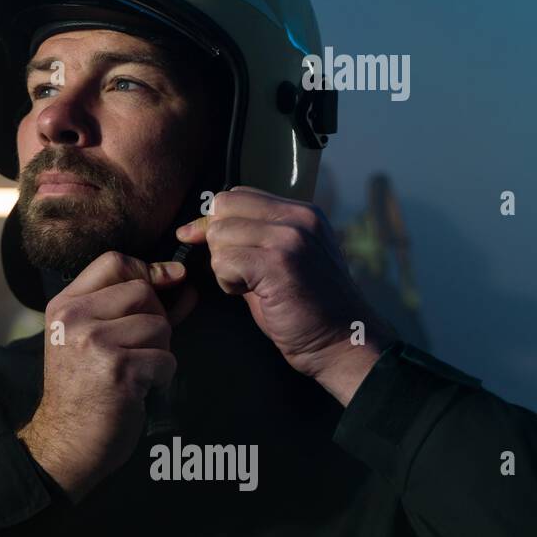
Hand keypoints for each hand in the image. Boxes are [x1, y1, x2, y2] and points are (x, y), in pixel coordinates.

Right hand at [18, 251, 197, 502]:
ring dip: (159, 351)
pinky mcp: (118, 370)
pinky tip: (139, 389)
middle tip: (139, 349)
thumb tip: (179, 276)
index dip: (147, 270)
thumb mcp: (93, 338)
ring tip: (135, 371)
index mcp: (65, 306)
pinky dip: (161, 376)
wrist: (66, 442)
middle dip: (156, 319)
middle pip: (142, 292)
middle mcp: (75, 318)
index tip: (165, 284)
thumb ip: (131, 305)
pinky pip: (165, 359)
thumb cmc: (86, 389)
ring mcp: (94, 343)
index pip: (114, 261)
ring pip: (159, 326)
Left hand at [177, 186, 396, 405]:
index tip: (210, 243)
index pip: (237, 195)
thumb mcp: (281, 259)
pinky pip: (223, 261)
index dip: (216, 220)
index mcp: (301, 212)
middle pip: (223, 207)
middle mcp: (298, 218)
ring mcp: (289, 238)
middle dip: (218, 241)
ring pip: (219, 234)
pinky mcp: (278, 263)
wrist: (343, 341)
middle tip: (239, 271)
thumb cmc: (306, 308)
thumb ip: (246, 238)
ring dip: (223, 266)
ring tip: (251, 285)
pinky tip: (253, 294)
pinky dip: (227, 283)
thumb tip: (193, 228)